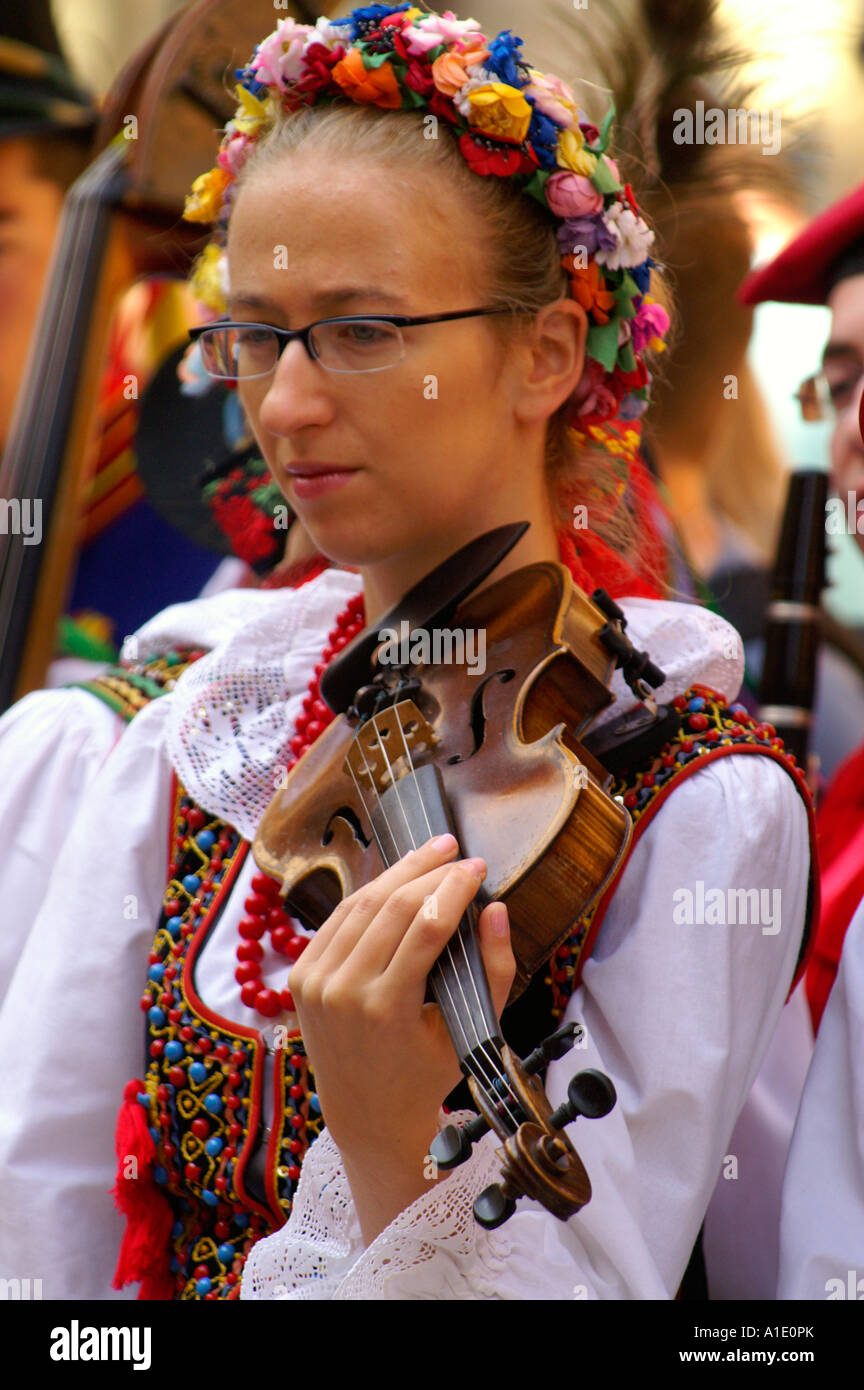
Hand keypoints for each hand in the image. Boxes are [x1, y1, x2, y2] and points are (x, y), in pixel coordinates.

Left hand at [288, 833, 514, 1241]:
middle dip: (427, 871)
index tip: (477, 867)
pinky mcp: (301, 977)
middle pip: (389, 907)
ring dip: (396, 873)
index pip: (424, 926)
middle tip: (456, 850)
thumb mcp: (469, 1030)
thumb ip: (492, 969)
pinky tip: (394, 879)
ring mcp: (314, 982)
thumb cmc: (426, 1077)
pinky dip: (367, 895)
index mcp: (386, 1009)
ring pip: (359, 905)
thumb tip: (496, 909)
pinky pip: (337, 921)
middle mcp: (342, 991)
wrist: (366, 1117)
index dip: (454, 889)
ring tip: (430, 854)